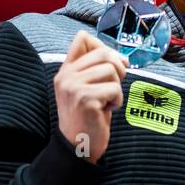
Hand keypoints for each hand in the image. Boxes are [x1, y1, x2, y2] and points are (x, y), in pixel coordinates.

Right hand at [55, 30, 127, 162]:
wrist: (78, 145)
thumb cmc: (88, 116)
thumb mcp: (86, 88)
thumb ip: (93, 68)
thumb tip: (117, 53)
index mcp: (66, 70)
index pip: (83, 39)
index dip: (104, 47)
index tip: (113, 65)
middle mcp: (66, 75)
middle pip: (104, 53)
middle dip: (118, 68)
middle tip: (114, 86)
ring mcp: (73, 86)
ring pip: (111, 70)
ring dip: (117, 88)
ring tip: (106, 101)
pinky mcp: (84, 98)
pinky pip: (114, 89)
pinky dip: (117, 101)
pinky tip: (106, 110)